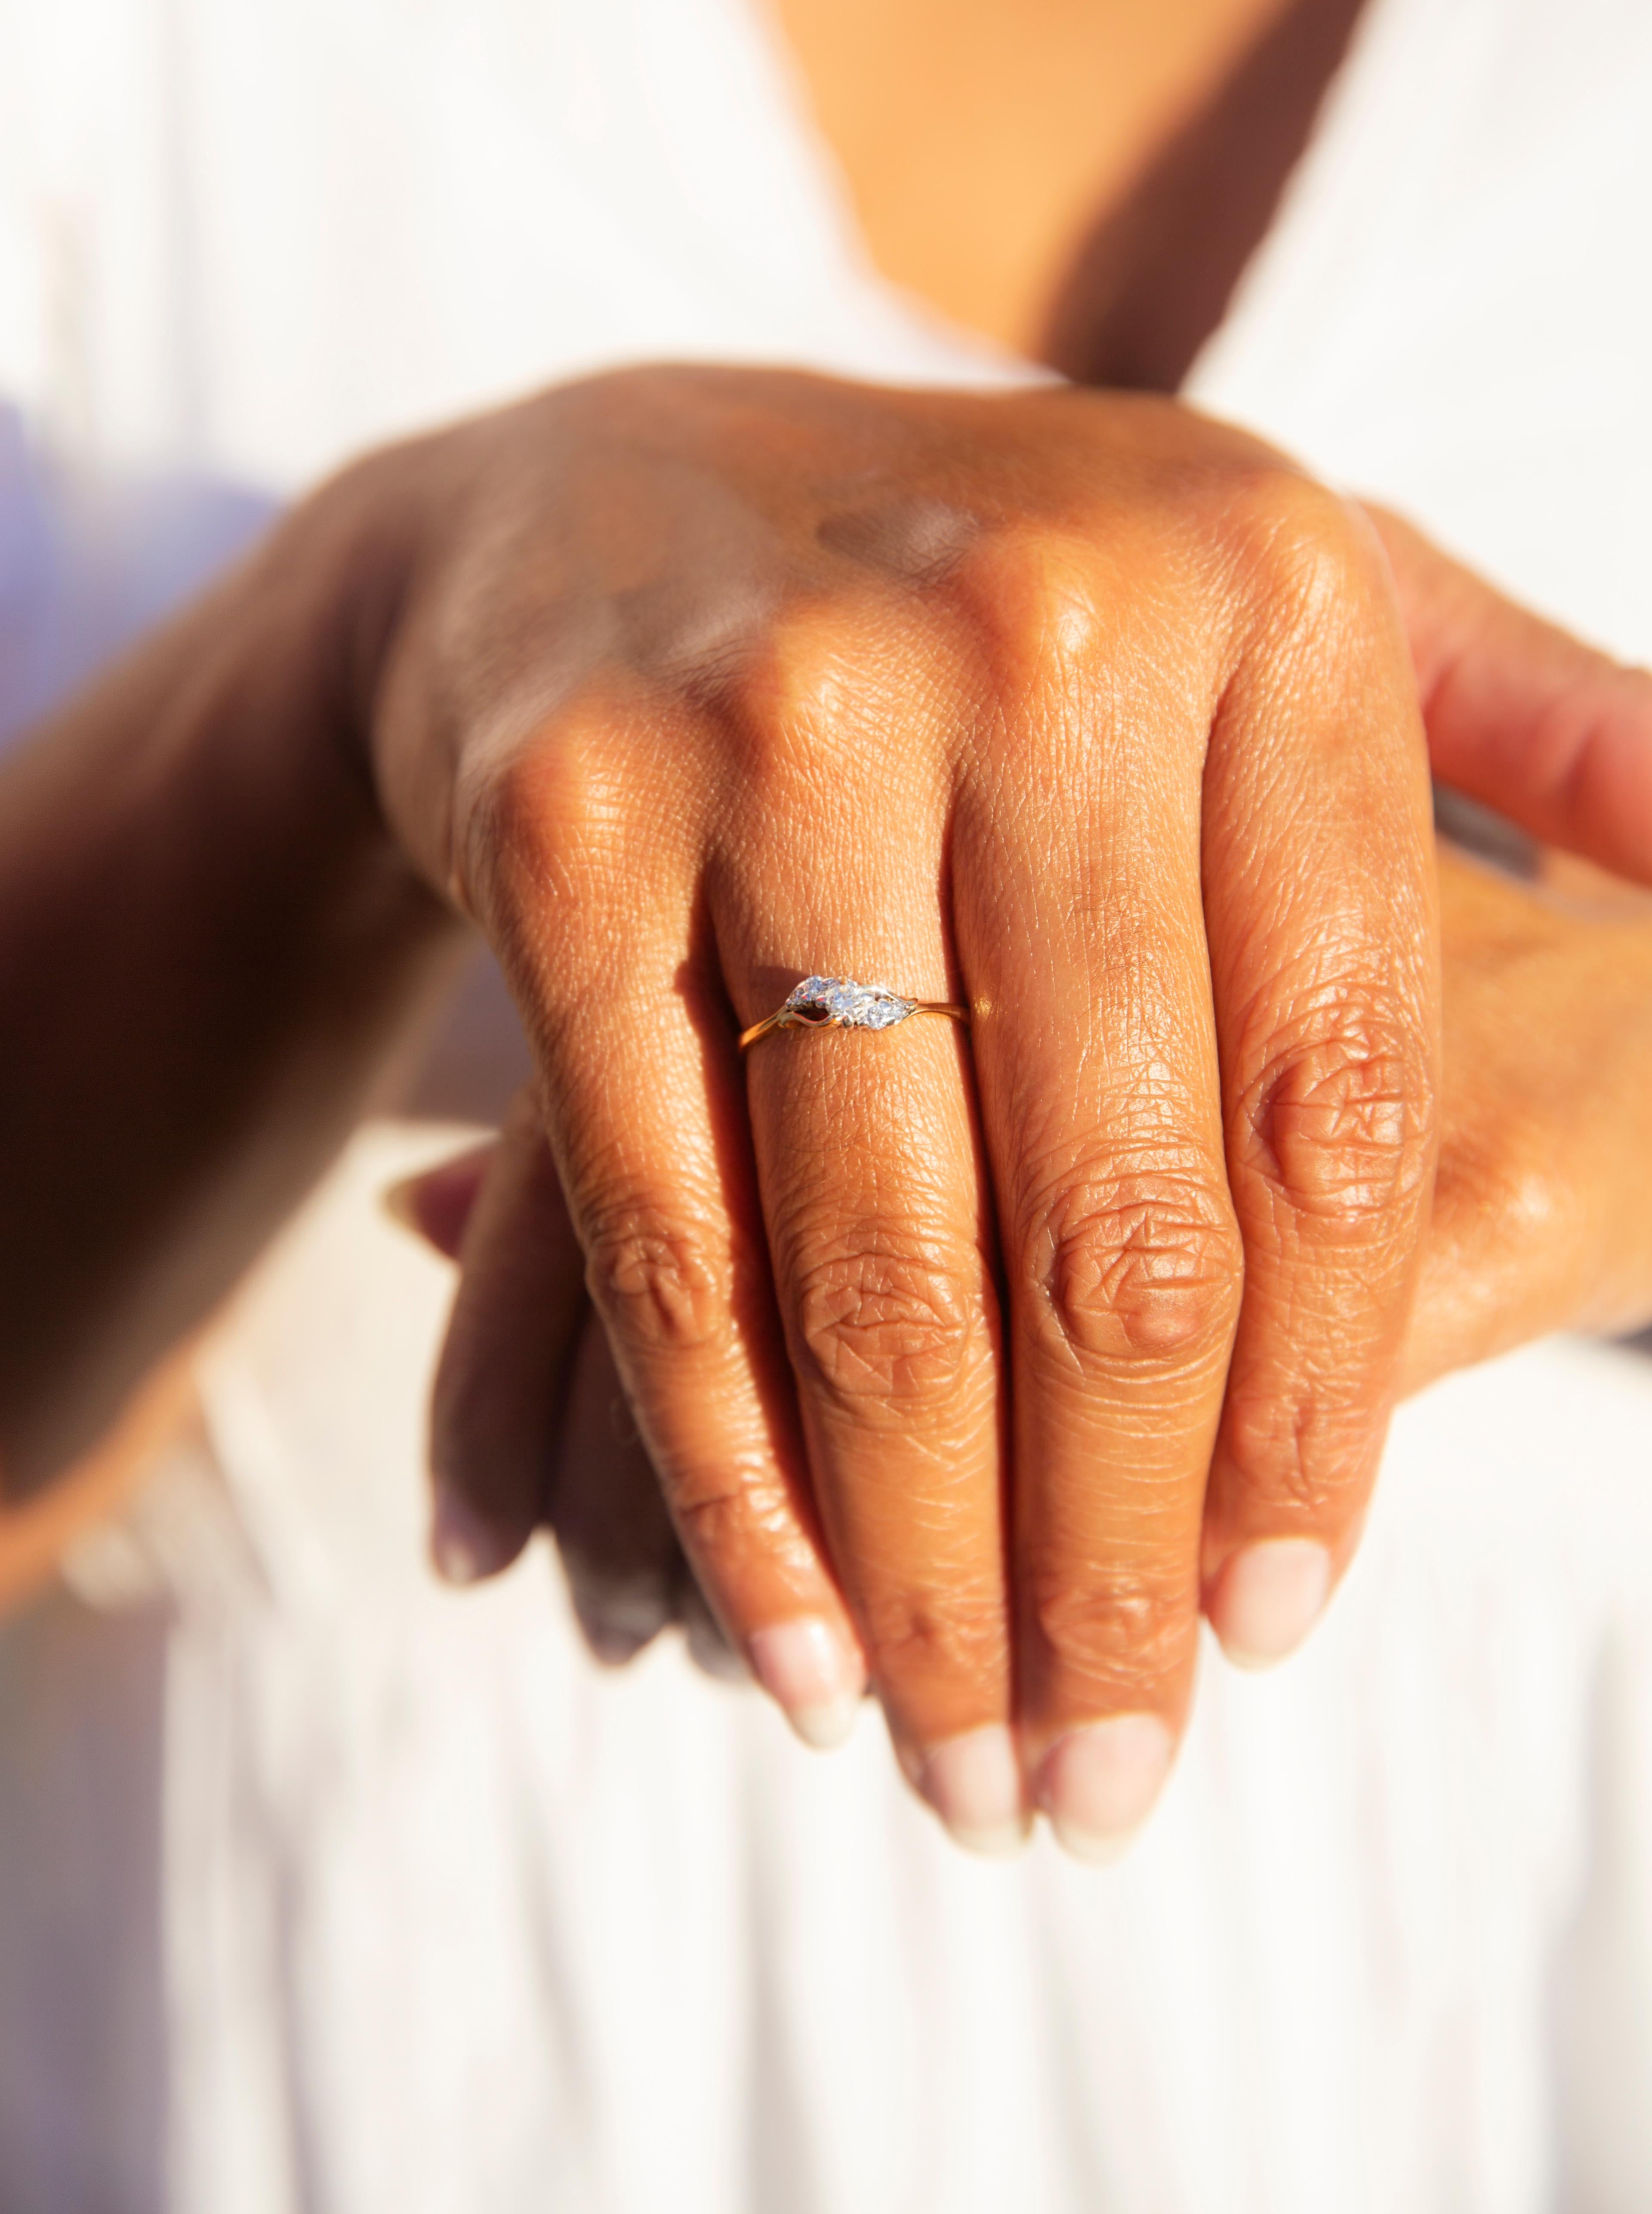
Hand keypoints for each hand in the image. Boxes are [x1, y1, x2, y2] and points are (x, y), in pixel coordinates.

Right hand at [403, 518, 1651, 1744]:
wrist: (592, 494)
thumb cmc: (990, 576)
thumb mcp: (1281, 576)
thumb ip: (1526, 716)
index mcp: (1263, 587)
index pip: (1331, 1095)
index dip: (1318, 1401)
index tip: (1276, 1618)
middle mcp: (1032, 640)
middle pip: (1113, 1215)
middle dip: (1113, 1551)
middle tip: (1110, 1775)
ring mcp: (773, 727)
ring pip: (885, 1255)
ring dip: (930, 1568)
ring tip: (968, 1767)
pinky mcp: (560, 823)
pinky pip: (665, 1216)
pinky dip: (727, 1467)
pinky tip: (787, 1639)